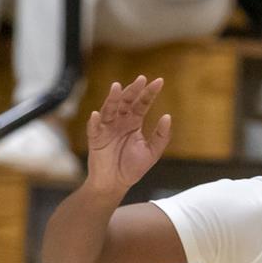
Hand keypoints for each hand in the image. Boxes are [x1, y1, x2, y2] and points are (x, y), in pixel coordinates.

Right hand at [84, 75, 170, 196]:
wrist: (115, 183)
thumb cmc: (132, 167)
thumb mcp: (152, 152)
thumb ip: (161, 136)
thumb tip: (168, 116)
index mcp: (134, 123)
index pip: (142, 104)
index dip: (149, 93)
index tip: (159, 81)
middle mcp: (120, 122)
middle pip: (126, 102)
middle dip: (133, 90)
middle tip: (141, 79)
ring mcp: (106, 128)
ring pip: (109, 109)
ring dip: (113, 99)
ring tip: (117, 87)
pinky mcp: (95, 138)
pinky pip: (94, 128)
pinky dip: (95, 122)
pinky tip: (97, 115)